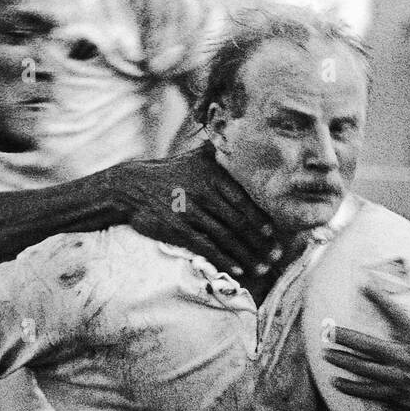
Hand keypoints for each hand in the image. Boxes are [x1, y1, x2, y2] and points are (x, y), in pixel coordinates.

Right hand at [115, 145, 280, 279]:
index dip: (260, 218)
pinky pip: (206, 247)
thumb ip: (222, 152)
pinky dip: (224, 259)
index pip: (243, 199)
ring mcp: (189, 211)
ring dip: (247, 255)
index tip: (273, 233)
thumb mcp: (197, 156)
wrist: (133, 187)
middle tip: (276, 256)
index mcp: (211, 173)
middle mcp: (203, 191)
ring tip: (262, 268)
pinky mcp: (177, 229)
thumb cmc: (172, 174)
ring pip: (225, 237)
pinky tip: (238, 270)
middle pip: (238, 221)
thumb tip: (249, 140)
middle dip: (260, 242)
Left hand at [324, 287, 409, 410]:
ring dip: (343, 362)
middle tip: (328, 330)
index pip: (397, 317)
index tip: (364, 286)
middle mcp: (407, 362)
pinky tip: (335, 381)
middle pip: (371, 347)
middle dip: (347, 338)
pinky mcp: (394, 398)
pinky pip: (367, 393)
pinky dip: (350, 388)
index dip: (381, 300)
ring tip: (325, 353)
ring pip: (364, 370)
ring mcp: (398, 382)